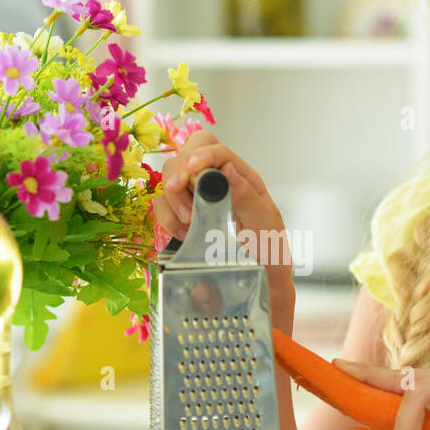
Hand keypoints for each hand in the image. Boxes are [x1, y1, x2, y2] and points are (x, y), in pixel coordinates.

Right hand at [153, 128, 294, 307]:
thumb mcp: (265, 222)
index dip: (201, 154)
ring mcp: (196, 199)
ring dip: (173, 200)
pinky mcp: (181, 217)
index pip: (214, 150)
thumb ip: (246, 196)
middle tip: (176, 190)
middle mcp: (215, 182)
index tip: (193, 168)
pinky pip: (161, 207)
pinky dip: (168, 219)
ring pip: (168, 181)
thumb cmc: (269, 248)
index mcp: (239, 176)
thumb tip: (226, 169)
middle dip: (177, 172)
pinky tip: (186, 235)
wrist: (261, 279)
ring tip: (190, 223)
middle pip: (184, 157)